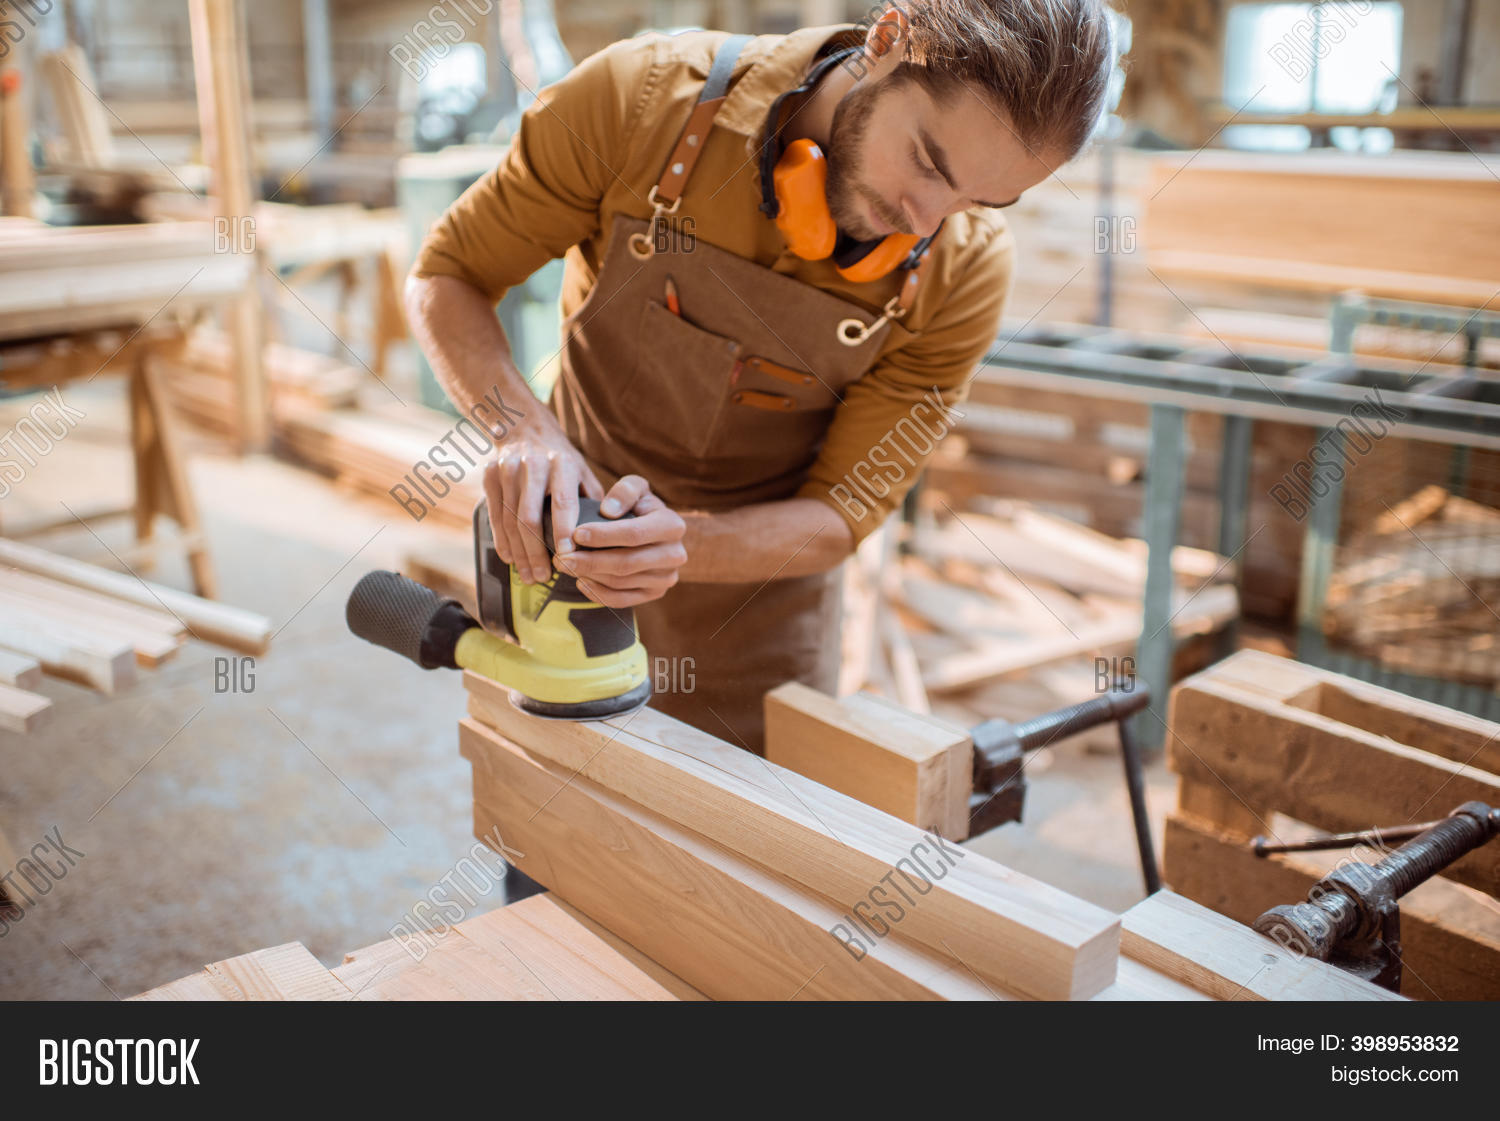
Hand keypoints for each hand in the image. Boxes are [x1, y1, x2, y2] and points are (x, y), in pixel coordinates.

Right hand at [482, 414, 603, 584]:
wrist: (524, 427)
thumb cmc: (560, 459)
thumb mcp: (583, 471)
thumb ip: (593, 500)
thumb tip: (607, 535)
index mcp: (563, 463)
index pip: (562, 501)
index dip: (562, 530)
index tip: (566, 556)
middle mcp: (533, 465)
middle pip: (530, 517)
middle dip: (536, 552)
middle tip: (544, 577)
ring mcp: (508, 469)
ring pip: (511, 520)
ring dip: (519, 552)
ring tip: (529, 575)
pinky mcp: (490, 476)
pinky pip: (495, 516)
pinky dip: (502, 541)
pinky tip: (511, 559)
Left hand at [556, 475, 686, 607]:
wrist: (657, 533)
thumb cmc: (639, 507)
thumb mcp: (636, 488)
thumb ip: (624, 491)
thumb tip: (607, 511)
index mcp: (672, 526)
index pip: (634, 534)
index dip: (603, 536)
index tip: (575, 534)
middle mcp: (675, 554)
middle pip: (627, 563)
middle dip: (590, 561)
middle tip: (561, 559)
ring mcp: (666, 578)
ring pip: (622, 582)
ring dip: (590, 576)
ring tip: (566, 567)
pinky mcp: (655, 594)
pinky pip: (623, 600)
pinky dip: (598, 594)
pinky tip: (581, 582)